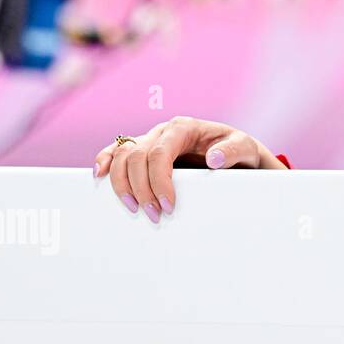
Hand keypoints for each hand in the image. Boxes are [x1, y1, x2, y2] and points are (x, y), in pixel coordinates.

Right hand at [93, 116, 287, 222]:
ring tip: (134, 210)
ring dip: (122, 184)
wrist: (235, 152)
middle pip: (137, 156)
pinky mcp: (144, 151)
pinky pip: (116, 151)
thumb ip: (233, 151)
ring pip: (122, 155)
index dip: (158, 181)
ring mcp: (150, 139)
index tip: (167, 207)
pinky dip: (105, 160)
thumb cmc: (238, 149)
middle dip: (141, 189)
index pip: (160, 153)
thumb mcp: (244, 148)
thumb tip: (214, 159)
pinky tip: (100, 176)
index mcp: (184, 128)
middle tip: (154, 216)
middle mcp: (163, 131)